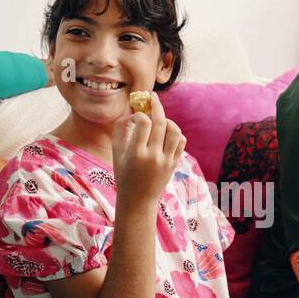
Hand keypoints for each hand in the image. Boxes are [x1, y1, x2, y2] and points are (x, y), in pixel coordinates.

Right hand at [111, 91, 185, 208]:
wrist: (138, 199)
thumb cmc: (124, 174)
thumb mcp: (117, 153)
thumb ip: (121, 130)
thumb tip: (130, 111)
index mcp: (136, 154)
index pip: (143, 123)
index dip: (139, 114)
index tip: (136, 116)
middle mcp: (153, 157)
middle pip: (160, 123)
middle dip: (156, 106)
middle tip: (152, 98)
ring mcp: (166, 161)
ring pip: (175, 131)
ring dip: (168, 120)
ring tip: (160, 119)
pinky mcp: (174, 164)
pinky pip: (181, 142)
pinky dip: (175, 133)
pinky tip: (166, 133)